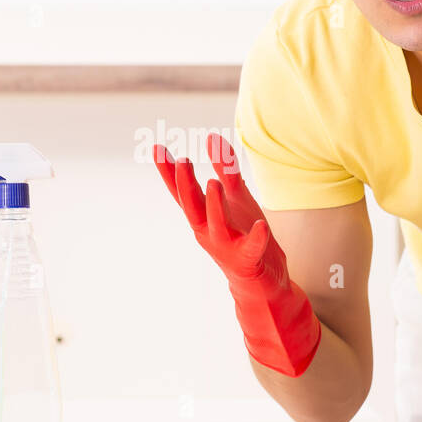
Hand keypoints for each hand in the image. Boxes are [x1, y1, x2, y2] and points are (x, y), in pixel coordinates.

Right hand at [152, 132, 321, 376]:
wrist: (264, 283)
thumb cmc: (246, 237)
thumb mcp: (238, 198)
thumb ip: (226, 168)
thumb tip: (212, 139)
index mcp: (203, 217)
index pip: (182, 192)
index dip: (170, 172)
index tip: (158, 149)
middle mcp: (208, 233)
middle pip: (192, 207)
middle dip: (185, 186)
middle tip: (182, 161)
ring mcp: (226, 248)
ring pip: (215, 226)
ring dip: (214, 206)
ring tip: (214, 184)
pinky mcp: (248, 260)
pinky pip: (251, 248)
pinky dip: (254, 238)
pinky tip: (259, 226)